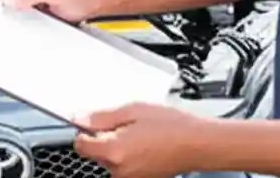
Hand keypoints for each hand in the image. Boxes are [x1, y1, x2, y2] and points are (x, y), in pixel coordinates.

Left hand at [74, 103, 208, 177]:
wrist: (199, 144)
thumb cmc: (172, 126)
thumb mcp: (133, 110)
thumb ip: (102, 117)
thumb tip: (81, 120)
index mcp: (114, 151)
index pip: (80, 144)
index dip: (84, 130)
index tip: (92, 122)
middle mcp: (119, 170)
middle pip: (96, 152)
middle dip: (105, 137)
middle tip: (127, 124)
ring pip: (110, 159)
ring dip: (117, 145)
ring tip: (140, 132)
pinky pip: (124, 165)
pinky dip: (129, 154)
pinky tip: (145, 143)